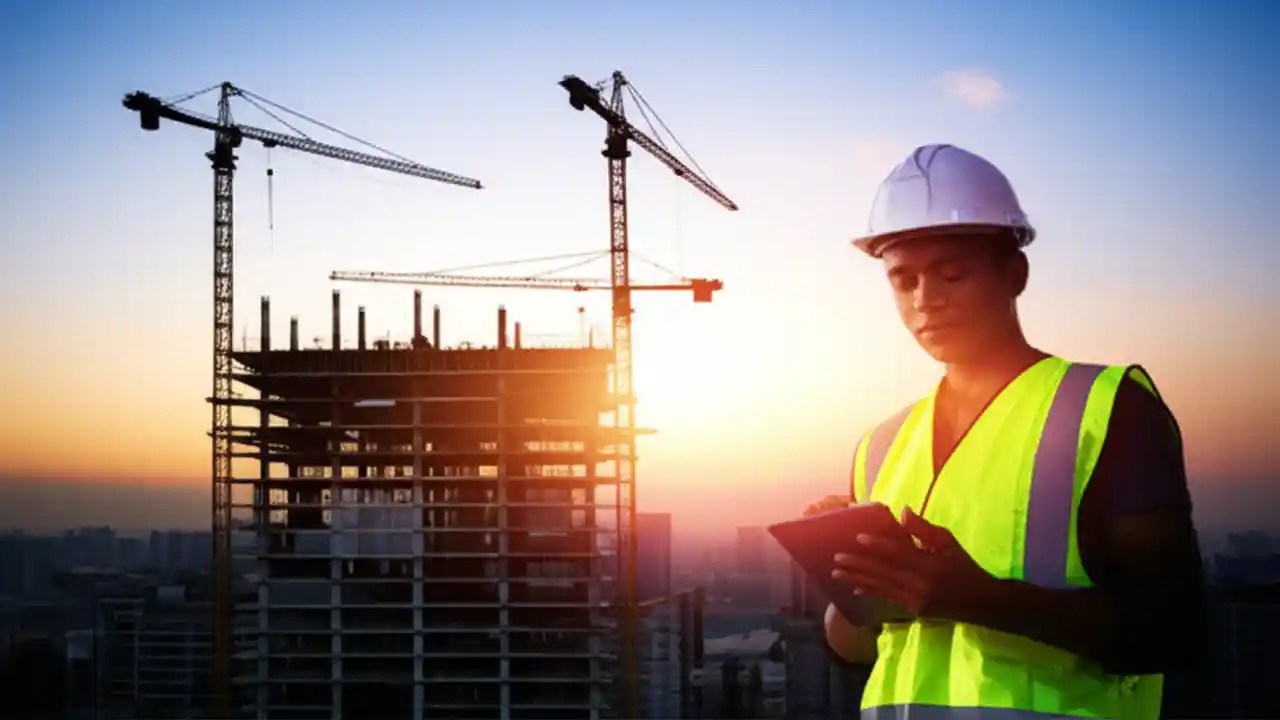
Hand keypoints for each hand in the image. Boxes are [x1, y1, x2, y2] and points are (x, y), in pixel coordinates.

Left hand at [831, 506, 995, 619]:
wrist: (980, 602)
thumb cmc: (963, 566)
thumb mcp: (949, 543)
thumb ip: (924, 529)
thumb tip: (902, 511)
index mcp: (930, 564)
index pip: (899, 553)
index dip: (878, 545)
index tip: (858, 537)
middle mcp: (920, 584)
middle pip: (883, 572)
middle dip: (858, 565)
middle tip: (836, 558)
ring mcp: (915, 600)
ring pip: (880, 587)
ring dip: (857, 579)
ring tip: (836, 573)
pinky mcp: (913, 610)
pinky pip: (887, 598)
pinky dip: (871, 592)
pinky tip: (856, 588)